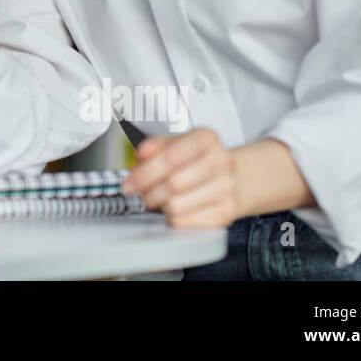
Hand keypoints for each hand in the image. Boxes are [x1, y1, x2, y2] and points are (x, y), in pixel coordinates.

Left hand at [123, 128, 240, 228]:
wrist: (230, 176)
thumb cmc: (196, 160)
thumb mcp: (175, 143)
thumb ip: (154, 147)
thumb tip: (142, 155)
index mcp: (206, 138)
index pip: (172, 156)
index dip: (145, 172)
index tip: (129, 182)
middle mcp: (221, 161)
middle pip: (173, 183)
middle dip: (148, 192)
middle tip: (139, 193)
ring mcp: (227, 188)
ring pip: (177, 205)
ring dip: (159, 205)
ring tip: (157, 200)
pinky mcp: (226, 212)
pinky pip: (186, 222)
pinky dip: (171, 218)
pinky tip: (173, 209)